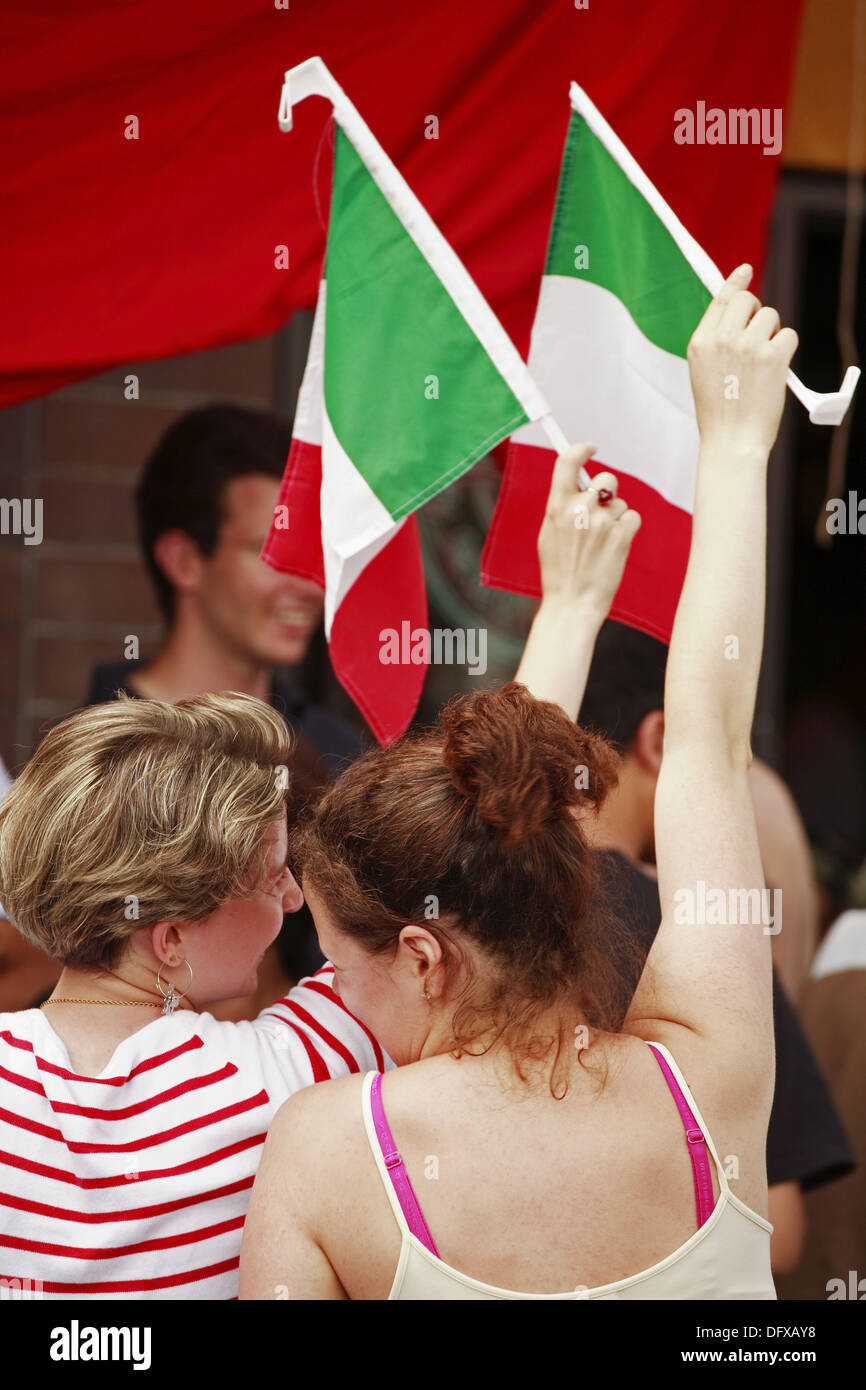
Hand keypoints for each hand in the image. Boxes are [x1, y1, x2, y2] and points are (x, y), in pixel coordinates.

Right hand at [537, 444, 640, 618]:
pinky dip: (627, 529)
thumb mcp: (550, 534)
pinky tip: (614, 548)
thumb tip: (578, 485)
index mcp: (556, 506)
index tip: (591, 448)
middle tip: (601, 513)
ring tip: (601, 544)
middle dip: (607, 491)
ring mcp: (601, 522)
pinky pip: (632, 517)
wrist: (572, 604)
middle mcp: (579, 509)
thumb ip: (562, 507)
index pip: (567, 461)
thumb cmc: (559, 572)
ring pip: (620, 503)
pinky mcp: (621, 536)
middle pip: (606, 479)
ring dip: (615, 518)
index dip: (581, 449)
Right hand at [687, 264, 798, 456]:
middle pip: (748, 301)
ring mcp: (747, 346)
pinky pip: (788, 335)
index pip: (720, 300)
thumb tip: (743, 315)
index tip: (745, 270)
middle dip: (757, 312)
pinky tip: (776, 370)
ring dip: (773, 334)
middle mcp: (721, 339)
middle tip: (760, 333)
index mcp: (700, 343)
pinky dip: (786, 349)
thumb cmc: (720, 412)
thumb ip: (717, 342)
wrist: (731, 441)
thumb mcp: (704, 372)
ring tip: (764, 362)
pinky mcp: (772, 356)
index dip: (735, 282)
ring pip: (771, 316)